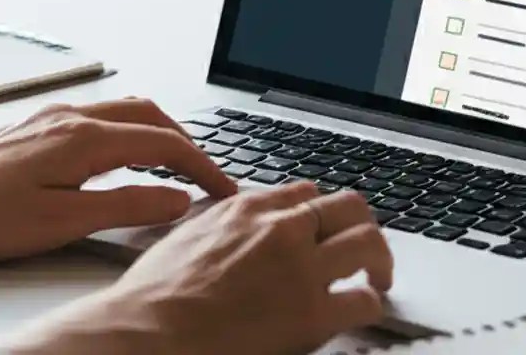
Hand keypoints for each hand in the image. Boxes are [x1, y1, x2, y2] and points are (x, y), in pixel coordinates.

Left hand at [0, 98, 238, 260]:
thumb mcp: (64, 223)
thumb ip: (127, 207)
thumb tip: (175, 199)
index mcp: (84, 138)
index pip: (165, 144)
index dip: (202, 166)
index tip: (221, 189)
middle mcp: (71, 117)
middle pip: (151, 116)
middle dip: (188, 143)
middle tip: (207, 176)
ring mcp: (51, 117)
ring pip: (124, 110)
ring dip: (158, 133)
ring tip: (174, 165)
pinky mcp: (35, 126)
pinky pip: (98, 116)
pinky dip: (128, 132)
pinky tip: (121, 157)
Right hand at [1, 182, 393, 354]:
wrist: (148, 332)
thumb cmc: (151, 297)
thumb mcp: (184, 236)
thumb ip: (220, 225)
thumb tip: (230, 227)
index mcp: (245, 208)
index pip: (302, 193)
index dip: (317, 211)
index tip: (320, 226)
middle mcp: (280, 229)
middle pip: (346, 206)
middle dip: (359, 223)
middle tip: (362, 244)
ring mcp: (301, 269)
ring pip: (367, 241)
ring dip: (377, 258)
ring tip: (377, 274)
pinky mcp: (313, 313)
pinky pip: (363, 299)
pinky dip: (369, 302)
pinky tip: (363, 308)